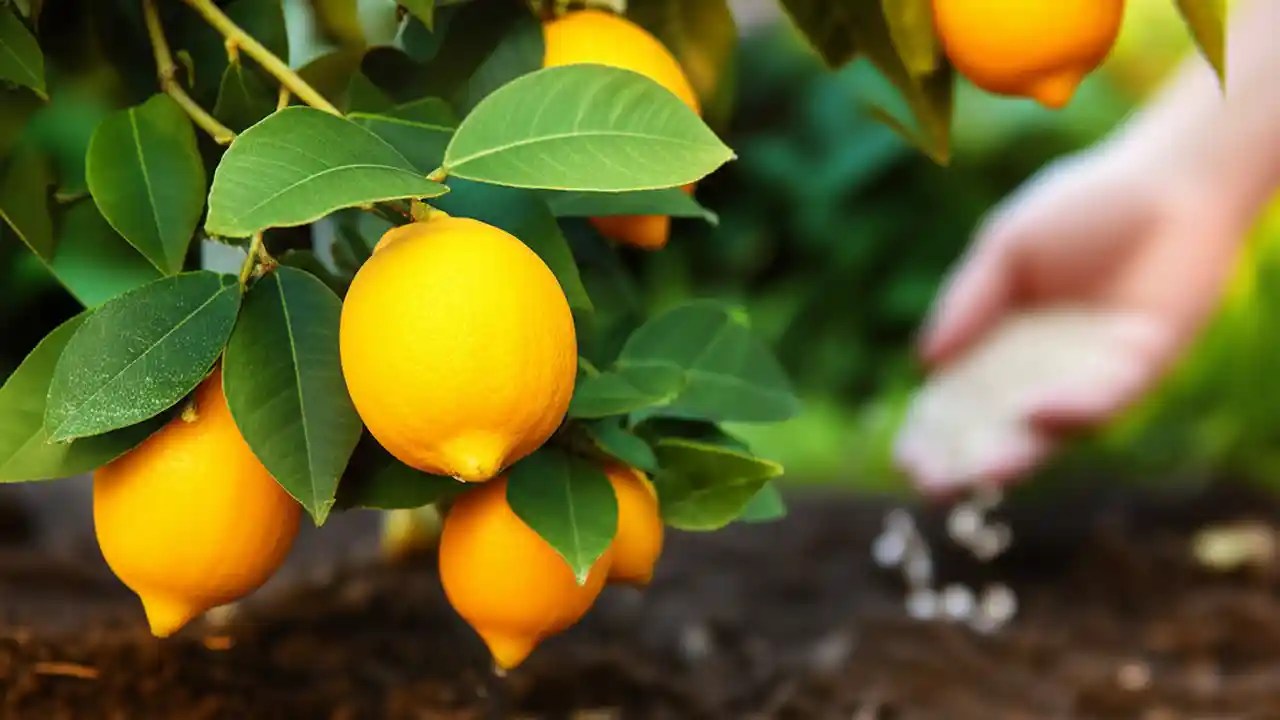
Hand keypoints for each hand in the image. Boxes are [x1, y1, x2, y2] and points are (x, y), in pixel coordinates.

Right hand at [896, 144, 1245, 493]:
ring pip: (1051, 425)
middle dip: (965, 459)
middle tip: (932, 487)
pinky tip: (1038, 412)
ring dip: (1017, 452)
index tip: (906, 458)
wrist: (1169, 179)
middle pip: (999, 426)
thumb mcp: (1005, 248)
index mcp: (1004, 344)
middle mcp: (1048, 370)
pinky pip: (1107, 397)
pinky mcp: (1142, 365)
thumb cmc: (1083, 205)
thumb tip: (924, 362)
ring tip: (982, 472)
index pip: (961, 401)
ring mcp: (1094, 373)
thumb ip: (967, 302)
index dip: (933, 431)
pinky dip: (1073, 407)